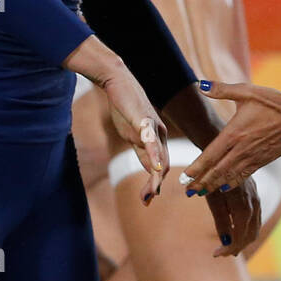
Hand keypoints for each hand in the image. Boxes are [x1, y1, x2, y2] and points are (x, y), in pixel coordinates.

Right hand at [99, 69, 169, 204]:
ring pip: (159, 155)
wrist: (117, 80)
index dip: (155, 184)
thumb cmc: (124, 105)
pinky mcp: (143, 119)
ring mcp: (152, 127)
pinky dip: (154, 156)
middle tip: (146, 201)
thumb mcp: (132, 132)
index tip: (147, 200)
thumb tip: (147, 166)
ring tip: (152, 192)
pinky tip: (155, 168)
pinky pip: (150, 140)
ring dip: (156, 177)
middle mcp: (159, 134)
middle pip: (163, 164)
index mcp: (157, 138)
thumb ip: (141, 148)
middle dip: (155, 185)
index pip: (161, 166)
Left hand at [181, 81, 280, 194]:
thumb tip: (200, 84)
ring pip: (229, 176)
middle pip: (217, 170)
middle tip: (188, 191)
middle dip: (202, 182)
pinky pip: (244, 175)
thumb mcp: (245, 91)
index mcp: (234, 133)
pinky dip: (232, 183)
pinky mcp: (262, 160)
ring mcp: (252, 157)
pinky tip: (224, 188)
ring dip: (214, 185)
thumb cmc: (271, 102)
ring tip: (201, 193)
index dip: (197, 168)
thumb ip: (221, 89)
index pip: (210, 154)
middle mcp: (241, 149)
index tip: (185, 177)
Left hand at [203, 177, 260, 256]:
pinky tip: (236, 231)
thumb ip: (220, 219)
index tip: (216, 253)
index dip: (229, 248)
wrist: (221, 150)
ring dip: (242, 239)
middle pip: (250, 234)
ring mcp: (255, 198)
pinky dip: (247, 230)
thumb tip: (225, 241)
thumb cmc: (213, 174)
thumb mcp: (213, 198)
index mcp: (242, 205)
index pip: (240, 236)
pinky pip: (255, 218)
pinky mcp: (254, 195)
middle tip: (220, 253)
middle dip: (236, 246)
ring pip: (255, 227)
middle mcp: (253, 203)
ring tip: (228, 246)